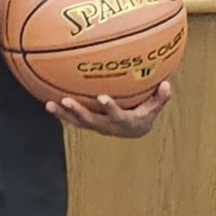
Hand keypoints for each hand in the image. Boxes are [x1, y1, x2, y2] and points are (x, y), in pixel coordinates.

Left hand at [48, 80, 173, 136]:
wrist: (134, 131)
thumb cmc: (144, 113)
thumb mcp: (154, 107)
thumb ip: (160, 98)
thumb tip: (167, 85)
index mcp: (124, 121)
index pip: (116, 115)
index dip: (109, 107)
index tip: (102, 97)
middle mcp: (107, 125)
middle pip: (91, 120)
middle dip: (78, 111)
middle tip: (66, 101)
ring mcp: (96, 125)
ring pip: (77, 121)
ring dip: (63, 114)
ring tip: (49, 105)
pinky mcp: (88, 123)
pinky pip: (72, 118)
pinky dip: (61, 112)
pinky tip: (47, 103)